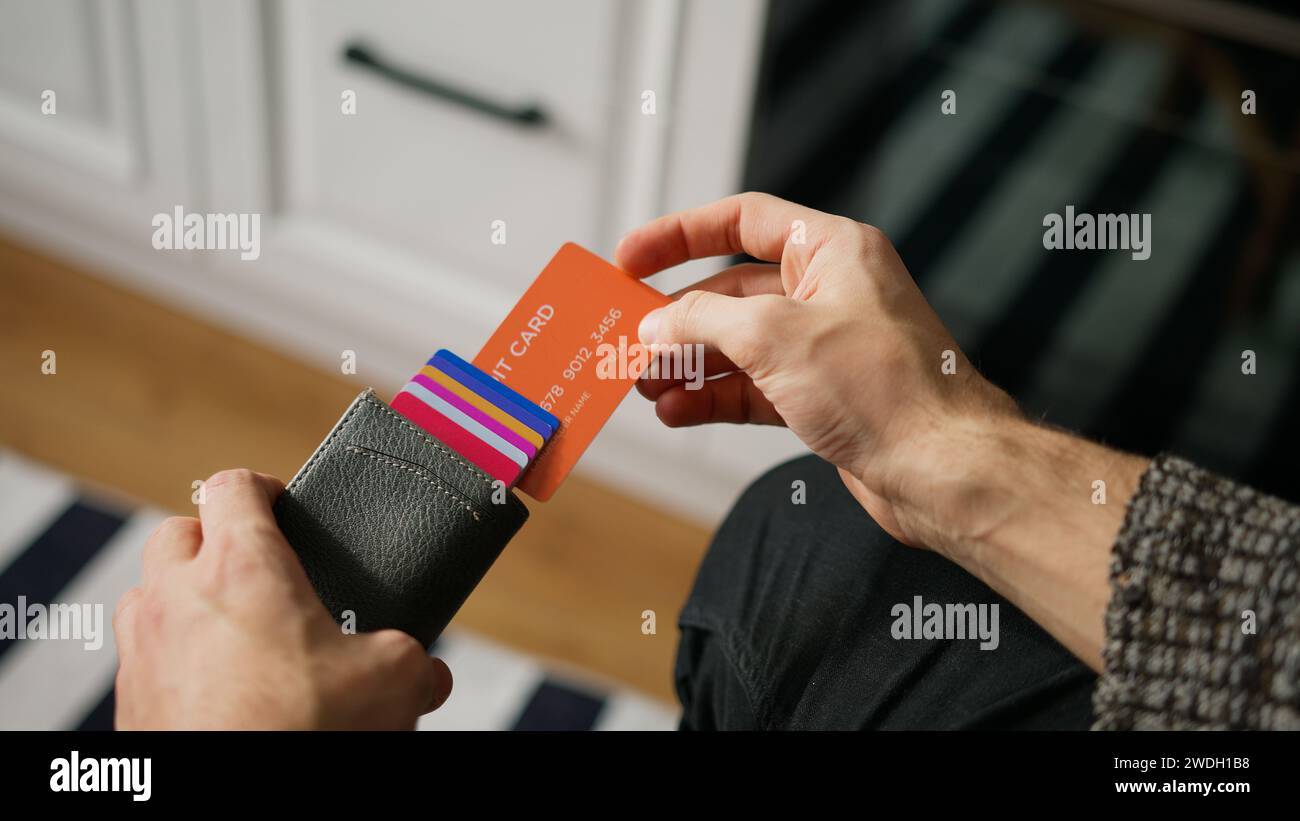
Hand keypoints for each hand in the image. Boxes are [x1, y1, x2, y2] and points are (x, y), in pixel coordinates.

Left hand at [113, 469, 452, 728]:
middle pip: (177, 532)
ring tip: (231, 631)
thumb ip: (412, 659)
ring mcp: (142, 652)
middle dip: (213, 540)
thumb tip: (427, 673)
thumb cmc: (302, 731)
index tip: (283, 506)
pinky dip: (173, 661)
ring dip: (182, 599)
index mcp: (242, 568)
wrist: (238, 810)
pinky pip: (143, 660)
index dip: (262, 487)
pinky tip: (218, 691)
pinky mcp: (129, 706)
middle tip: (256, 569)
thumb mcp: (390, 681)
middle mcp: (176, 598)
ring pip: (147, 595)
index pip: (232, 485)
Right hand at [618, 192, 1019, 553]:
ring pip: (737, 346)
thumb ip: (703, 321)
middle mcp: (829, 292)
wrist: (942, 469)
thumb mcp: (774, 337)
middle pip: (731, 292)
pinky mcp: (822, 398)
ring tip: (644, 382)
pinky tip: (676, 409)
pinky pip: (751, 388)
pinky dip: (711, 397)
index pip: (742, 220)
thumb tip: (656, 321)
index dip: (679, 235)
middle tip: (629, 337)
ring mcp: (825, 348)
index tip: (630, 257)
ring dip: (687, 364)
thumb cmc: (887, 389)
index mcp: (832, 250)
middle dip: (676, 318)